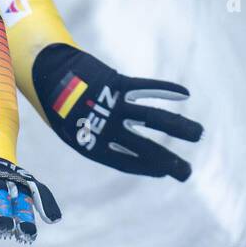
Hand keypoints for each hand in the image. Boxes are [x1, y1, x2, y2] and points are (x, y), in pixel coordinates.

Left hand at [32, 44, 202, 180]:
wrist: (47, 72)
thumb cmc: (61, 105)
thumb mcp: (75, 130)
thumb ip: (100, 139)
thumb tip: (123, 147)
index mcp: (91, 144)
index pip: (125, 163)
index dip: (147, 168)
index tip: (166, 172)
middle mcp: (104, 127)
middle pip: (144, 148)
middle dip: (169, 162)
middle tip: (187, 173)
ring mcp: (112, 105)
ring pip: (153, 118)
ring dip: (179, 127)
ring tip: (198, 133)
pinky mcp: (116, 82)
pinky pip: (147, 87)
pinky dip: (166, 90)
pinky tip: (185, 94)